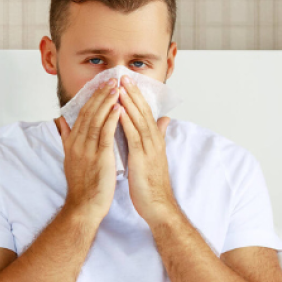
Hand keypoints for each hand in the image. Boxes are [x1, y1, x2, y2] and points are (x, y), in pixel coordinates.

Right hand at [54, 77, 121, 223]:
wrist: (84, 206)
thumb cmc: (82, 185)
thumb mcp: (70, 158)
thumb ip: (66, 137)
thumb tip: (60, 121)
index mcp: (72, 143)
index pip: (81, 114)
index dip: (91, 98)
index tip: (101, 85)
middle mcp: (77, 144)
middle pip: (88, 113)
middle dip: (100, 95)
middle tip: (111, 80)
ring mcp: (87, 150)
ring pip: (96, 120)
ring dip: (107, 102)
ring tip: (117, 88)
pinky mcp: (100, 157)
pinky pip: (105, 134)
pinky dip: (111, 120)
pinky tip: (118, 108)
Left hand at [117, 76, 180, 227]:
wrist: (157, 205)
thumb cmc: (151, 184)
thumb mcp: (154, 157)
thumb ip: (156, 137)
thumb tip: (163, 120)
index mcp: (153, 140)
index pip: (144, 113)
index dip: (136, 97)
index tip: (127, 82)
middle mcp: (153, 141)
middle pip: (142, 111)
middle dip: (132, 93)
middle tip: (122, 75)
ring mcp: (148, 149)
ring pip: (138, 120)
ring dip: (129, 102)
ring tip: (119, 86)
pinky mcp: (142, 158)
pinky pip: (133, 136)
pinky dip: (126, 121)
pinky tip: (118, 110)